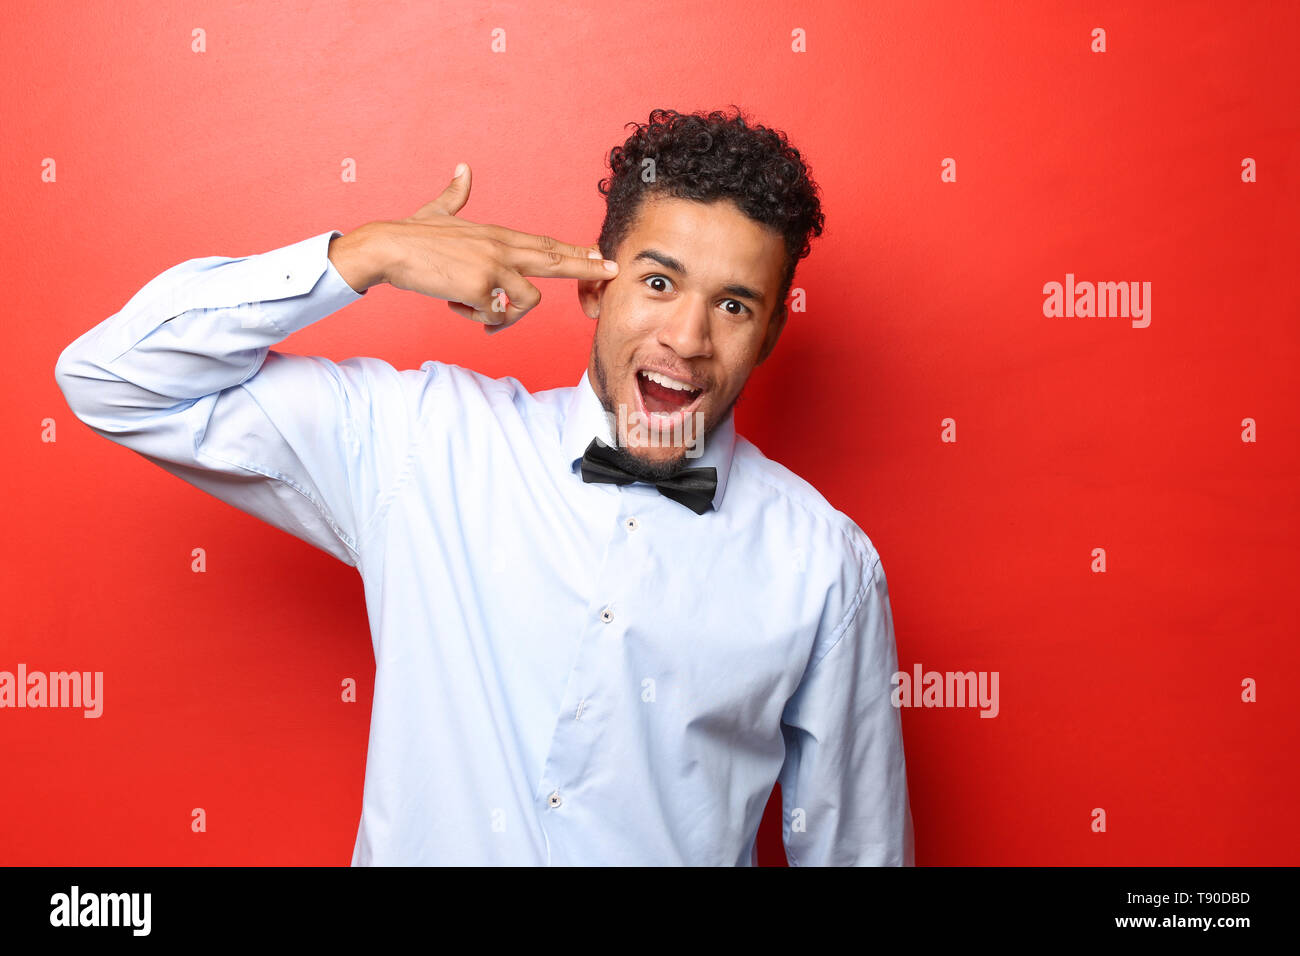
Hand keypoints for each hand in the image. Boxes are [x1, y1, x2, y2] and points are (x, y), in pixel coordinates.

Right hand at [378, 164, 617, 332]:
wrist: (387, 246)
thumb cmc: (411, 234)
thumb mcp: (440, 212)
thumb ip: (456, 194)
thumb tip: (463, 169)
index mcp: (496, 235)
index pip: (544, 243)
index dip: (573, 249)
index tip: (597, 252)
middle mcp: (501, 248)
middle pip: (554, 259)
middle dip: (585, 266)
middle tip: (611, 270)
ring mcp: (493, 267)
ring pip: (526, 302)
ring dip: (503, 317)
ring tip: (471, 309)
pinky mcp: (481, 288)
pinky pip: (496, 317)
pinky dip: (478, 320)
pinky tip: (455, 307)